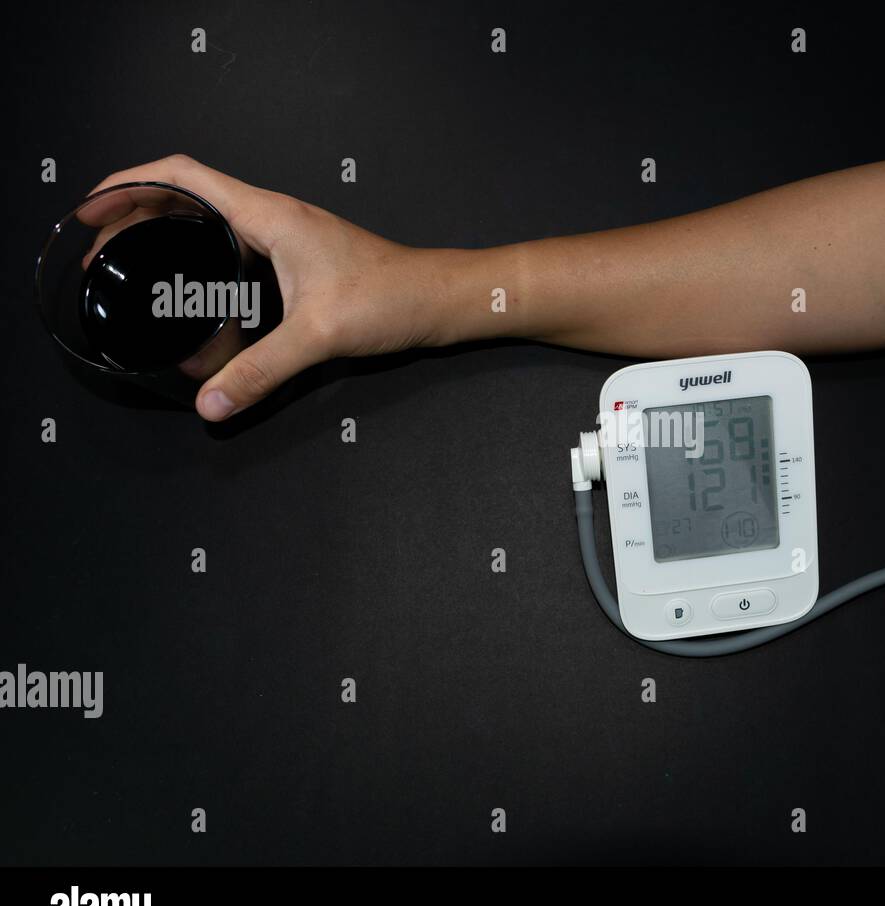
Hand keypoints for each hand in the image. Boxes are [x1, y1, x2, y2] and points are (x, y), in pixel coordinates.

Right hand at [85, 156, 480, 420]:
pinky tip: (203, 305)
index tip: (92, 208)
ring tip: (140, 274)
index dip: (129, 183)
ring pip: (213, 227)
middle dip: (138, 219)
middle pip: (187, 199)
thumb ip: (261, 371)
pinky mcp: (300, 260)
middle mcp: (274, 217)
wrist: (441, 300)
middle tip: (104, 256)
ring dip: (174, 244)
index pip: (182, 175)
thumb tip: (211, 401)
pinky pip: (239, 253)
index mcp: (269, 215)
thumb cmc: (393, 297)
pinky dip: (210, 269)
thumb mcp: (318, 336)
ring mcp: (288, 237)